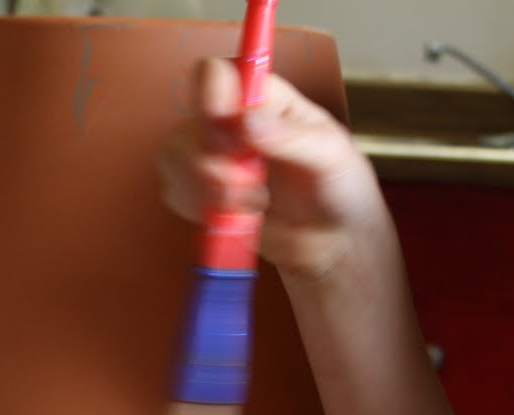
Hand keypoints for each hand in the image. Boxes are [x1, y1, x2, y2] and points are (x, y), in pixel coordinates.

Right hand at [156, 56, 384, 281]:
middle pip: (188, 124)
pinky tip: (235, 218)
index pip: (215, 74)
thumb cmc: (340, 189)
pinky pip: (174, 193)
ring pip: (173, 158)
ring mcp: (211, 156)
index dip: (211, 98)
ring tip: (254, 206)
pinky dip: (200, 210)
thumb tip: (248, 121)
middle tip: (254, 188)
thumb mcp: (332, 157)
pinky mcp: (199, 191)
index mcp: (263, 97)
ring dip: (207, 191)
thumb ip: (292, 137)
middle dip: (215, 165)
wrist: (334, 241)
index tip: (232, 134)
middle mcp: (230, 121)